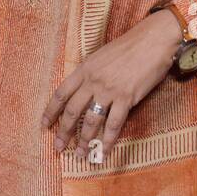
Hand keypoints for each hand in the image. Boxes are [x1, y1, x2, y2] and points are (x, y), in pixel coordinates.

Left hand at [41, 11, 182, 159]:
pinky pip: (114, 124)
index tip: (44, 125)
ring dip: (84, 140)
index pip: (61, 93)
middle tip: (58, 147)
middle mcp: (93, 81)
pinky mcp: (126, 98)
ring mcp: (109, 90)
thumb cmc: (128, 47)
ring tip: (80, 155)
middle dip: (63, 132)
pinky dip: (108, 140)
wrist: (152, 40)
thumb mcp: (101, 56)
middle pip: (73, 111)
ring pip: (91, 121)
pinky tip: (103, 152)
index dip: (51, 111)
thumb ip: (90, 73)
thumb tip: (82, 90)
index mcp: (84, 69)